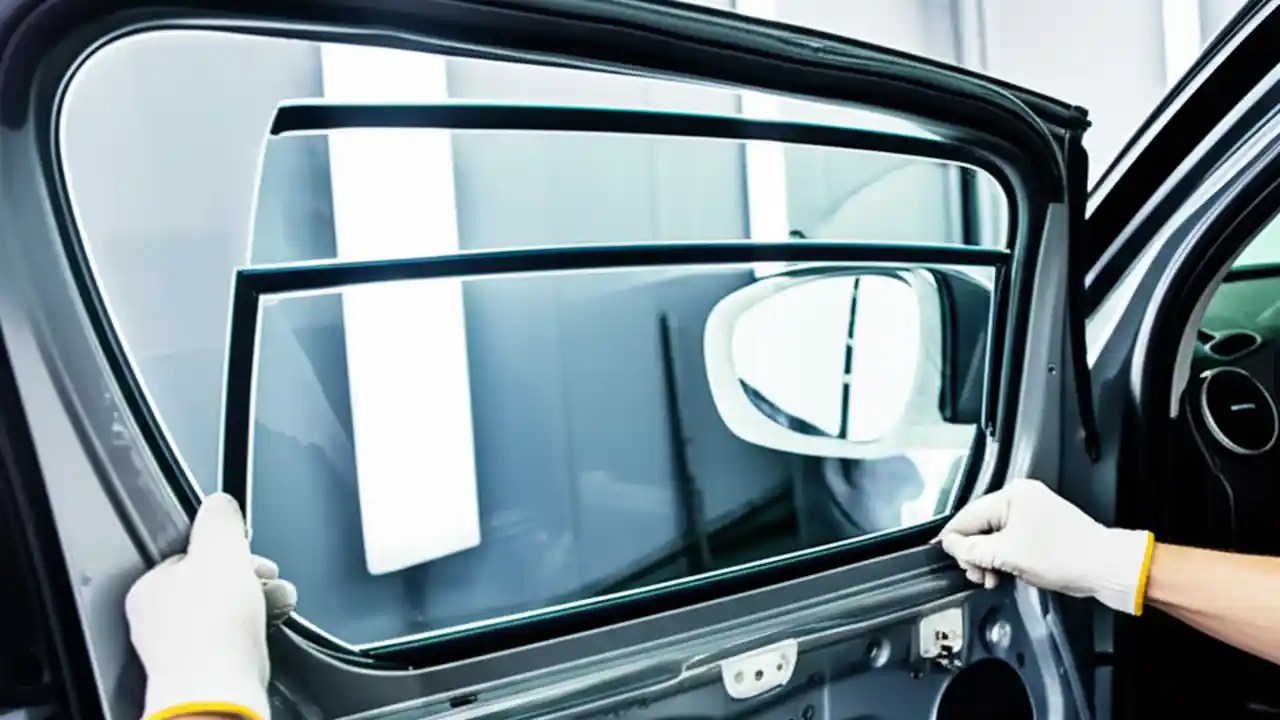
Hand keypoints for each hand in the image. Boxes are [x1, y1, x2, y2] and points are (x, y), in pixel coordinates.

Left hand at [125, 494, 296, 719]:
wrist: (219, 693)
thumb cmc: (211, 631)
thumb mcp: (220, 552)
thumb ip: (219, 520)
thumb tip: (220, 504)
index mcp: (150, 587)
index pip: (192, 554)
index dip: (229, 550)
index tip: (252, 553)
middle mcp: (158, 620)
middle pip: (213, 583)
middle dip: (249, 577)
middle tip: (267, 580)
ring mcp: (180, 648)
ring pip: (226, 612)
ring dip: (257, 602)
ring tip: (277, 602)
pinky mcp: (205, 671)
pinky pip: (232, 640)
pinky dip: (253, 631)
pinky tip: (267, 628)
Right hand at [935, 478, 1154, 614]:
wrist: (1106, 568)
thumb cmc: (1065, 556)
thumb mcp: (1008, 554)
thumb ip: (972, 549)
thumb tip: (950, 544)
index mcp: (1012, 495)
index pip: (967, 516)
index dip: (953, 539)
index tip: (942, 557)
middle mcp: (1021, 498)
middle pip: (980, 527)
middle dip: (974, 554)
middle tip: (976, 575)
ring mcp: (1033, 514)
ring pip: (995, 537)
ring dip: (988, 559)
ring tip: (991, 578)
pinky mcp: (1042, 530)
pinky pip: (1011, 541)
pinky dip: (1004, 558)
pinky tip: (1004, 573)